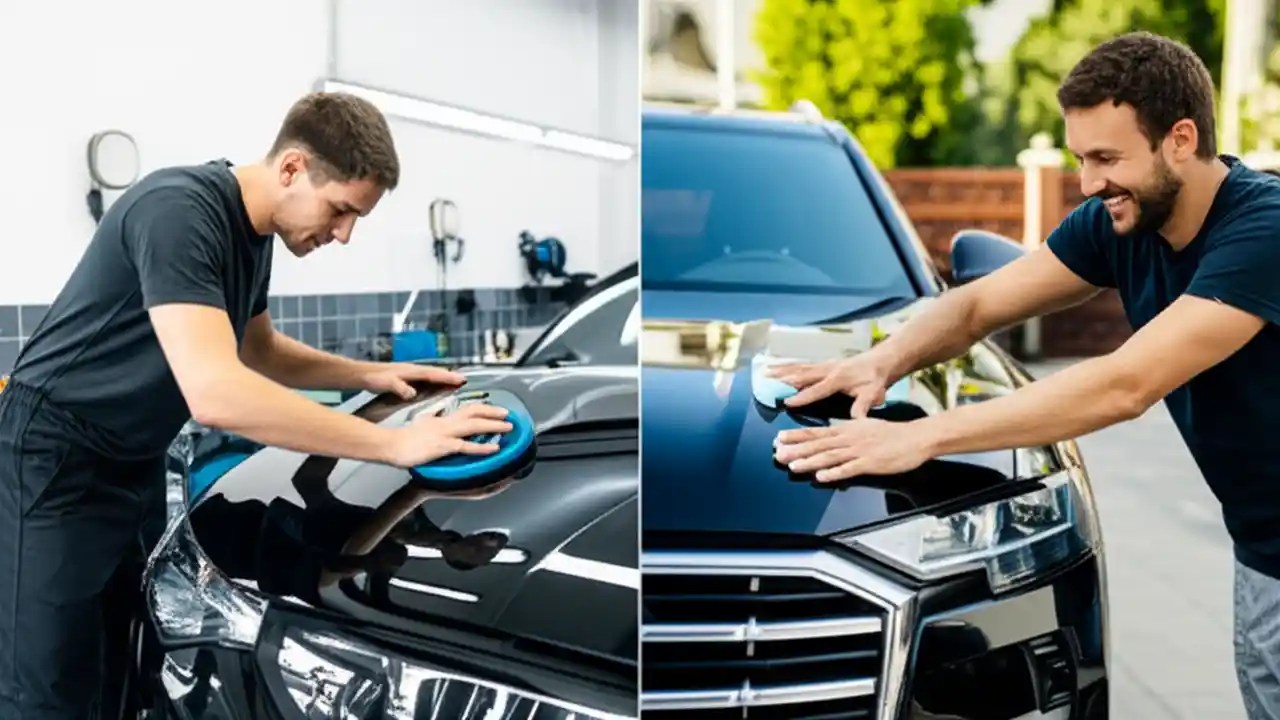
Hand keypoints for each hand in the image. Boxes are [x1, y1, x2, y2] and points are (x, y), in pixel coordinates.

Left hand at [363, 363, 465, 399]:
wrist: (360, 373)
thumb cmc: (372, 377)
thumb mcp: (386, 382)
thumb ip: (399, 387)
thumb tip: (412, 393)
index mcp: (411, 371)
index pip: (434, 374)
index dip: (448, 377)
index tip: (462, 379)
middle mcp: (412, 370)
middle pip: (435, 372)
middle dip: (450, 376)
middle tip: (464, 380)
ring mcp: (408, 373)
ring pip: (430, 375)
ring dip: (442, 378)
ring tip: (453, 383)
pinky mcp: (404, 377)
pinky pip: (424, 379)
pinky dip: (432, 382)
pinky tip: (433, 387)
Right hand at [387, 402, 512, 467]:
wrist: (392, 445)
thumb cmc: (405, 438)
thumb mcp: (422, 422)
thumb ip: (432, 418)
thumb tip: (437, 415)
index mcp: (442, 418)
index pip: (467, 408)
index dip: (484, 408)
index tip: (496, 409)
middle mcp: (447, 422)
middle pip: (474, 413)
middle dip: (493, 413)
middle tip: (508, 415)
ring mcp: (445, 433)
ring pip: (474, 426)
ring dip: (493, 426)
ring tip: (508, 428)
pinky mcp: (442, 446)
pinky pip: (466, 445)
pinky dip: (482, 446)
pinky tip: (493, 448)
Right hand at [767, 351, 894, 417]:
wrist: (881, 361)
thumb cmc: (876, 380)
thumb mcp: (873, 394)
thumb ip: (863, 406)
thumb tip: (856, 420)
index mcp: (838, 379)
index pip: (817, 389)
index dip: (802, 396)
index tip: (786, 402)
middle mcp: (828, 370)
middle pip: (802, 373)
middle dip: (783, 376)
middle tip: (766, 377)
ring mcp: (825, 365)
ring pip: (800, 367)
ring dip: (782, 368)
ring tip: (765, 369)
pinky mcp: (825, 364)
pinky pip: (804, 364)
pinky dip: (790, 365)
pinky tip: (780, 366)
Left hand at [773, 419, 934, 481]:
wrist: (916, 438)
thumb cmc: (892, 434)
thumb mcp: (865, 426)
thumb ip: (847, 431)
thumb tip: (831, 435)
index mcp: (848, 429)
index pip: (817, 432)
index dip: (797, 436)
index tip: (780, 438)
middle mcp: (850, 438)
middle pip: (818, 444)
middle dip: (796, 449)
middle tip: (778, 454)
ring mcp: (860, 451)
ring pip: (830, 456)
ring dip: (810, 461)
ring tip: (793, 466)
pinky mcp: (870, 463)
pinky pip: (849, 469)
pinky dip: (834, 473)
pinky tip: (821, 477)